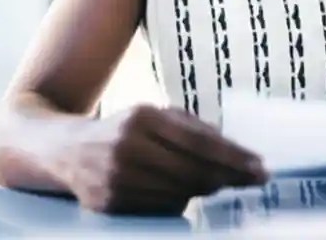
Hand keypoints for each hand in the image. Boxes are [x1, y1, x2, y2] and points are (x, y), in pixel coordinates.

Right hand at [61, 104, 268, 214]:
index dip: (234, 158)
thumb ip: (193, 128)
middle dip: (228, 178)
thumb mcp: (154, 115)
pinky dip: (177, 202)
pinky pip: (160, 210)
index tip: (260, 168)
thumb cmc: (121, 129)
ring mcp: (116, 180)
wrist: (65, 150)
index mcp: (141, 117)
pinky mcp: (109, 205)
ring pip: (180, 194)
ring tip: (213, 180)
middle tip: (253, 180)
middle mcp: (126, 148)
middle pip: (193, 172)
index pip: (199, 143)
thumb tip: (236, 153)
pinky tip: (179, 190)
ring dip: (203, 190)